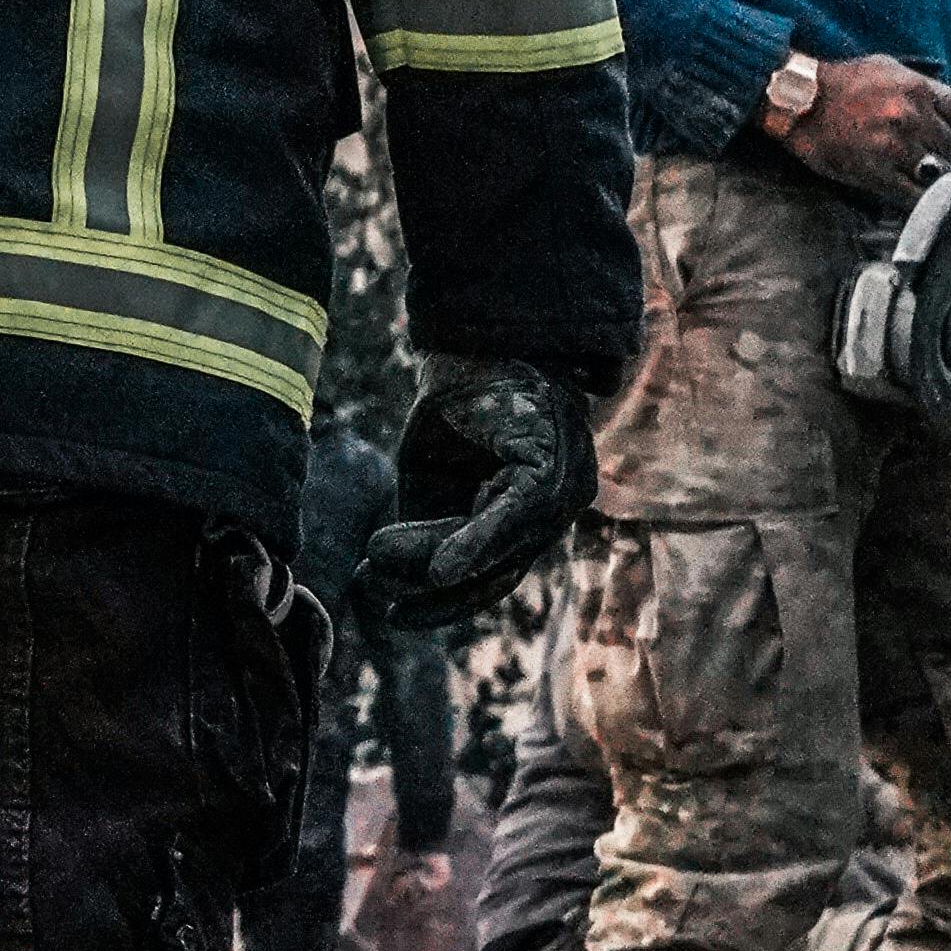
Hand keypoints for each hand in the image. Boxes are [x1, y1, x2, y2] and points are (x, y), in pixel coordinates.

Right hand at [355, 360, 597, 623]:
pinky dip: (475, 545)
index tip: (392, 615)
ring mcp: (563, 490)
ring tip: (386, 582)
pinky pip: (511, 517)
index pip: (491, 572)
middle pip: (498, 571)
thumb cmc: (461, 401)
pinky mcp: (553, 466)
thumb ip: (427, 523)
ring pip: (501, 549)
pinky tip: (439, 570)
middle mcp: (556, 508)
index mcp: (529, 512)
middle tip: (386, 612)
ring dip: (440, 568)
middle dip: (440, 598)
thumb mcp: (431, 473)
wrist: (481, 336)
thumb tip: (389, 572)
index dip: (443, 601)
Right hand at [766, 52, 950, 204]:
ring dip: (930, 174)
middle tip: (926, 152)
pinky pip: (914, 195)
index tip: (944, 128)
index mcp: (917, 88)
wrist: (796, 102)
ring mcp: (893, 148)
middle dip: (943, 150)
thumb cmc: (841, 82)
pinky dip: (914, 196)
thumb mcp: (886, 68)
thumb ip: (920, 86)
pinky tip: (905, 189)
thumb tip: (945, 106)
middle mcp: (910, 117)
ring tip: (913, 170)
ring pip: (940, 172)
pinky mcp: (876, 174)